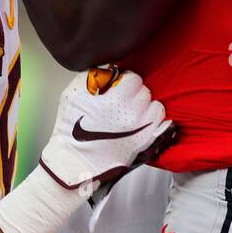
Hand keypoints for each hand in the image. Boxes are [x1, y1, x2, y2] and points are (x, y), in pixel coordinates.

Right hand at [38, 66, 176, 190]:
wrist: (76, 163)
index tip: (118, 87)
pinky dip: (152, 121)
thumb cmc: (71, 131)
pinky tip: (140, 123)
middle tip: (122, 100)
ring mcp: (141, 131)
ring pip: (155, 107)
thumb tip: (106, 69)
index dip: (125, 81)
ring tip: (132, 112)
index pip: (134, 78)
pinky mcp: (144, 144)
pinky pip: (160, 125)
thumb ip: (90, 76)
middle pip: (145, 91)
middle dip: (134, 93)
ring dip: (145, 107)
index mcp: (115, 101)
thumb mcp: (72, 95)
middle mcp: (132, 115)